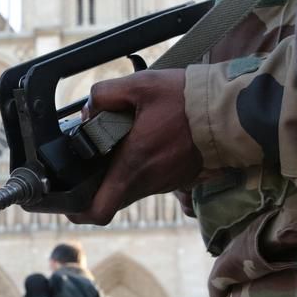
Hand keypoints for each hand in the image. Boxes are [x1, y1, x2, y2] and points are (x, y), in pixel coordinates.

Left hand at [68, 69, 202, 224]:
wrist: (231, 111)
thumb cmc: (187, 100)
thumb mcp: (140, 85)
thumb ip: (105, 95)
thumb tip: (88, 111)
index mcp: (133, 165)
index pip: (97, 210)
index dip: (75, 211)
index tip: (64, 200)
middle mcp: (148, 182)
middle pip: (109, 201)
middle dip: (91, 189)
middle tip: (83, 166)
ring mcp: (165, 183)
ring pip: (129, 190)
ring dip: (116, 175)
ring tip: (111, 147)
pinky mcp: (177, 177)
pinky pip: (149, 181)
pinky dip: (138, 168)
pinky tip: (138, 143)